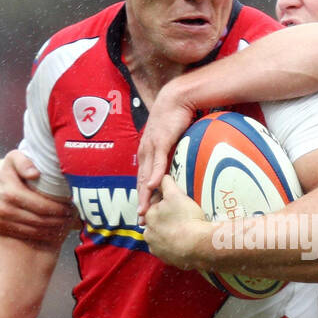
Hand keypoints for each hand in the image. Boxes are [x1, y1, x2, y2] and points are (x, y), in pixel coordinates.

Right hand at [0, 150, 78, 243]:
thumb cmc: (7, 169)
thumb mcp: (14, 158)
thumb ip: (24, 162)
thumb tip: (35, 173)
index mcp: (10, 192)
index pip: (42, 206)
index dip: (59, 209)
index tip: (70, 206)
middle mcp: (4, 209)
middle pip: (40, 220)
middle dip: (59, 220)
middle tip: (71, 216)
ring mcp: (1, 220)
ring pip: (35, 230)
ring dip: (53, 229)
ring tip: (65, 223)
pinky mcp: (0, 228)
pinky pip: (26, 235)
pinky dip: (42, 234)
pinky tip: (53, 229)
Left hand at [137, 86, 199, 216]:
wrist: (176, 99)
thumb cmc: (175, 119)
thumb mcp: (171, 141)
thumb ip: (171, 155)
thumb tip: (176, 167)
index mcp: (147, 153)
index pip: (143, 179)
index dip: (142, 196)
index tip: (143, 212)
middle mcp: (146, 152)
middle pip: (142, 181)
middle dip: (141, 200)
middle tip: (141, 219)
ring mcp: (152, 147)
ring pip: (147, 175)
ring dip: (144, 193)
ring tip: (145, 209)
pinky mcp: (161, 141)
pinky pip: (158, 162)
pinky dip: (155, 175)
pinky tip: (153, 187)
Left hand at [142, 176, 210, 269]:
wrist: (198, 245)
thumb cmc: (186, 218)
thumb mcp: (176, 194)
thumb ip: (167, 183)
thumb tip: (162, 177)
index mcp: (149, 215)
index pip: (155, 203)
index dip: (166, 201)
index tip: (178, 202)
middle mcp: (148, 233)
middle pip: (157, 221)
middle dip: (165, 218)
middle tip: (181, 216)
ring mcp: (156, 248)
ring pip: (161, 236)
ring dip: (168, 233)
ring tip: (183, 230)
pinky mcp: (165, 259)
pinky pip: (168, 250)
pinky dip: (173, 246)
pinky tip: (183, 242)